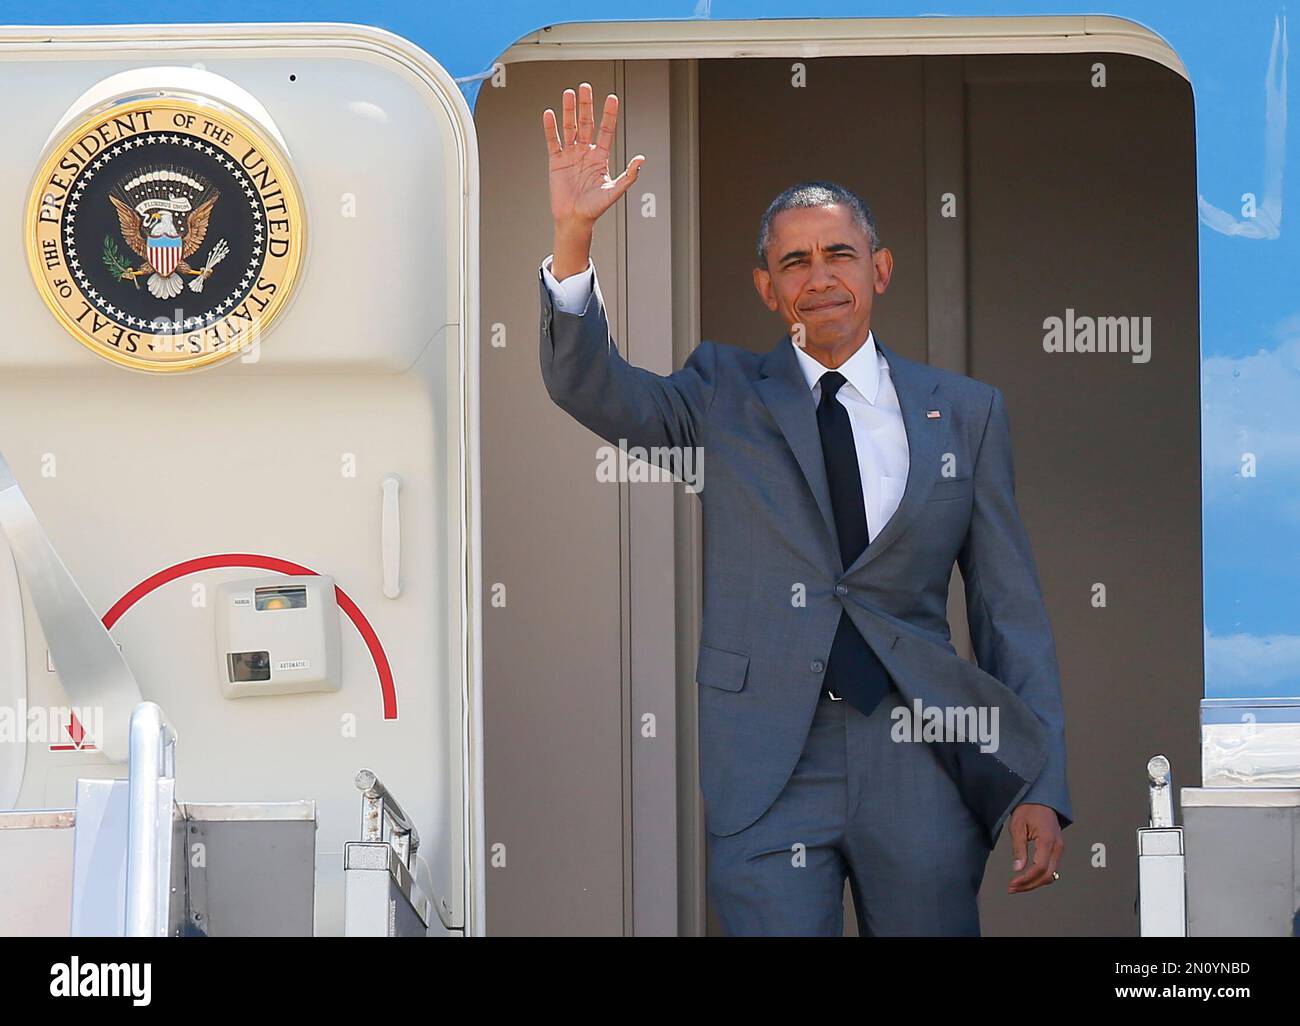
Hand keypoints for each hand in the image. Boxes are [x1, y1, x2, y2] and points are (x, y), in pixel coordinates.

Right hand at [541, 82, 644, 277]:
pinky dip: (550, 128)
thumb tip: (641, 160)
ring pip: (570, 127)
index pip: (606, 130)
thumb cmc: (595, 208)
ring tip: (568, 94)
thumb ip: (629, 176)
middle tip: (585, 87)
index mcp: (600, 157)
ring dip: (568, 111)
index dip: (608, 114)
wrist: (574, 220)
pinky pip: (553, 141)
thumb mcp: (614, 191)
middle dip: (586, 105)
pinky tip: (550, 114)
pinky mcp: (556, 161)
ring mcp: (571, 155)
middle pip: (586, 123)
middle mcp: (586, 152)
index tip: (611, 98)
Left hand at [1007, 803, 1063, 893]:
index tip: (1012, 883)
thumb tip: (1018, 869)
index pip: (1039, 868)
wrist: (1040, 798)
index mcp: (1048, 840)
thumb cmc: (1027, 809)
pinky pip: (1051, 868)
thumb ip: (1019, 849)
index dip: (1026, 879)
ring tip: (1017, 885)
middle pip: (1048, 876)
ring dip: (1035, 882)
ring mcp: (1059, 848)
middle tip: (1012, 888)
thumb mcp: (1018, 827)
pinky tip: (1026, 877)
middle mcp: (1057, 846)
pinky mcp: (1057, 849)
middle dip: (1030, 885)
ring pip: (1051, 874)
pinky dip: (1039, 876)